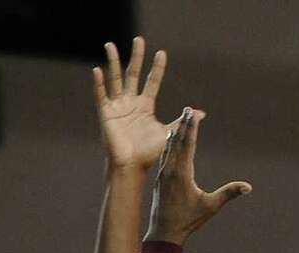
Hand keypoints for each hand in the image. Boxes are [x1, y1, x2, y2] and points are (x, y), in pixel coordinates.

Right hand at [93, 37, 168, 173]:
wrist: (132, 167)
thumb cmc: (149, 154)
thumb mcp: (168, 133)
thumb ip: (181, 121)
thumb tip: (201, 114)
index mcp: (145, 106)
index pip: (152, 82)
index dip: (157, 68)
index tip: (162, 53)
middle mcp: (131, 103)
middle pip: (132, 74)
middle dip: (136, 57)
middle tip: (139, 39)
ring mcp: (118, 107)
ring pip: (115, 78)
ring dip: (112, 61)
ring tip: (110, 44)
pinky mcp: (106, 114)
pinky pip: (101, 95)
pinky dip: (98, 83)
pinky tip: (97, 70)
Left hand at [148, 108, 251, 245]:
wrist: (163, 233)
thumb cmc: (187, 221)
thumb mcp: (210, 207)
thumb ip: (228, 194)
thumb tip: (248, 187)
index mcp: (182, 173)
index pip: (188, 143)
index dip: (192, 126)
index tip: (194, 112)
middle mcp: (170, 169)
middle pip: (178, 141)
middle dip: (184, 124)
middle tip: (188, 108)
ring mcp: (163, 174)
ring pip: (169, 147)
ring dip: (176, 132)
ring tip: (181, 120)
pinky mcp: (159, 179)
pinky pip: (164, 156)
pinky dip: (169, 145)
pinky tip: (170, 140)